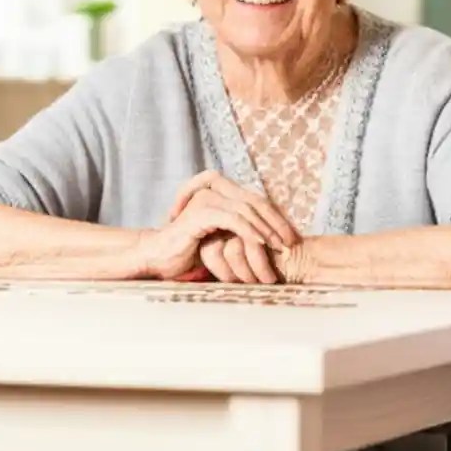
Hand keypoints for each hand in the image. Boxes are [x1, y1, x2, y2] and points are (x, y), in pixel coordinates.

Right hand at [160, 171, 302, 283]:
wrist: (158, 258)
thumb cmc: (189, 252)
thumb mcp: (222, 239)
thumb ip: (242, 231)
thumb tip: (274, 237)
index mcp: (221, 194)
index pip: (257, 200)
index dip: (277, 216)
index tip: (291, 236)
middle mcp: (214, 191)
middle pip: (256, 201)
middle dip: (277, 221)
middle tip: (292, 241)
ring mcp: (207, 199)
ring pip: (248, 209)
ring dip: (267, 229)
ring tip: (280, 246)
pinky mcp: (201, 212)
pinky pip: (234, 220)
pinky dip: (250, 231)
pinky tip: (262, 244)